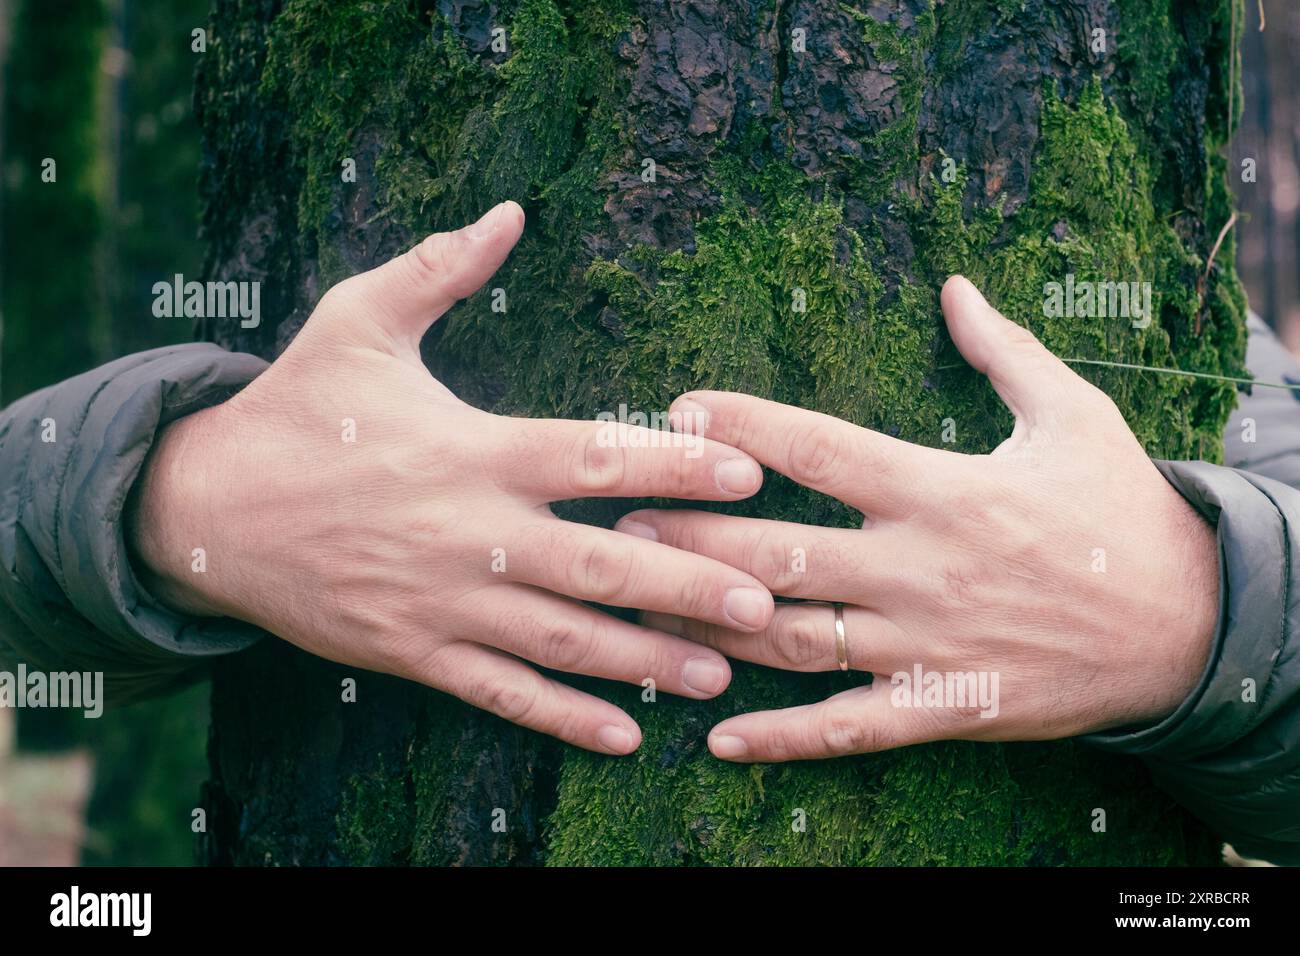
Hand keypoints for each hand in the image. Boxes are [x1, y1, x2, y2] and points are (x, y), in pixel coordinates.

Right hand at [128, 202, 775, 752]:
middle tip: (763, 602)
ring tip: (717, 675)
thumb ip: (438, 268)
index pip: (591, 454)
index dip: (673, 463)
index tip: (747, 471)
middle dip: (684, 584)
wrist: (202, 508)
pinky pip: (499, 692)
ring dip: (644, 661)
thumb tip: (508, 210)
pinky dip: (561, 717)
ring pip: (561, 640)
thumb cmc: (295, 410)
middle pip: (596, 563)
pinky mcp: (412, 652)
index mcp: (471, 448)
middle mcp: (467, 531)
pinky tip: (622, 736)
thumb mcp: (355, 320)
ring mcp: (441, 601)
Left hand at [617, 276, 1219, 761]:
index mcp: (940, 488)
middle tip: (619, 524)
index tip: (677, 410)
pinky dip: (783, 739)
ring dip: (713, 624)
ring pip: (796, 638)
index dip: (743, 427)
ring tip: (642, 606)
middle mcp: (920, 567)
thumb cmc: (1121, 510)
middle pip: (782, 550)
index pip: (819, 449)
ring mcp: (926, 644)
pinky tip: (717, 740)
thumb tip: (953, 284)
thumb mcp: (1074, 415)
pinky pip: (849, 729)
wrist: (1191, 623)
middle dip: (695, 537)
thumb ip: (1002, 350)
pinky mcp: (943, 706)